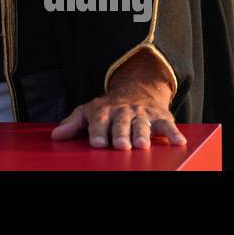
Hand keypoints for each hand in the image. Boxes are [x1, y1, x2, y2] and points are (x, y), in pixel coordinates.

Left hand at [50, 50, 185, 149]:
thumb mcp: (88, 112)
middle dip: (121, 134)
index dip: (98, 132)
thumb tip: (56, 135)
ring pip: (142, 124)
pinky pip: (167, 125)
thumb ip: (73, 124)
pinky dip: (173, 133)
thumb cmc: (109, 108)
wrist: (136, 90)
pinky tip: (177, 141)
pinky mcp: (160, 117)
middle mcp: (123, 111)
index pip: (100, 122)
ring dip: (142, 134)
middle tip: (120, 145)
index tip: (97, 143)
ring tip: (141, 145)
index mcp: (104, 111)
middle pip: (121, 123)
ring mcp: (142, 113)